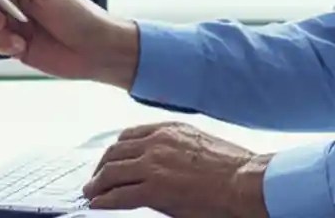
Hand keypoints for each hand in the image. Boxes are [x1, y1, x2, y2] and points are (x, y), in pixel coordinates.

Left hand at [82, 123, 269, 217]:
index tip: (110, 159)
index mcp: (169, 129)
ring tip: (91, 193)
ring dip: (97, 185)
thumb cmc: (232, 165)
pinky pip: (118, 195)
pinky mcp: (154, 189)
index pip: (129, 135)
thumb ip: (177, 146)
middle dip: (101, 166)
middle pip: (115, 152)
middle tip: (95, 179)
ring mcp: (153, 165)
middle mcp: (156, 143)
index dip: (115, 150)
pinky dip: (104, 201)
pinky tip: (98, 205)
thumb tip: (164, 160)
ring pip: (111, 173)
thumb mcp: (200, 141)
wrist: (244, 181)